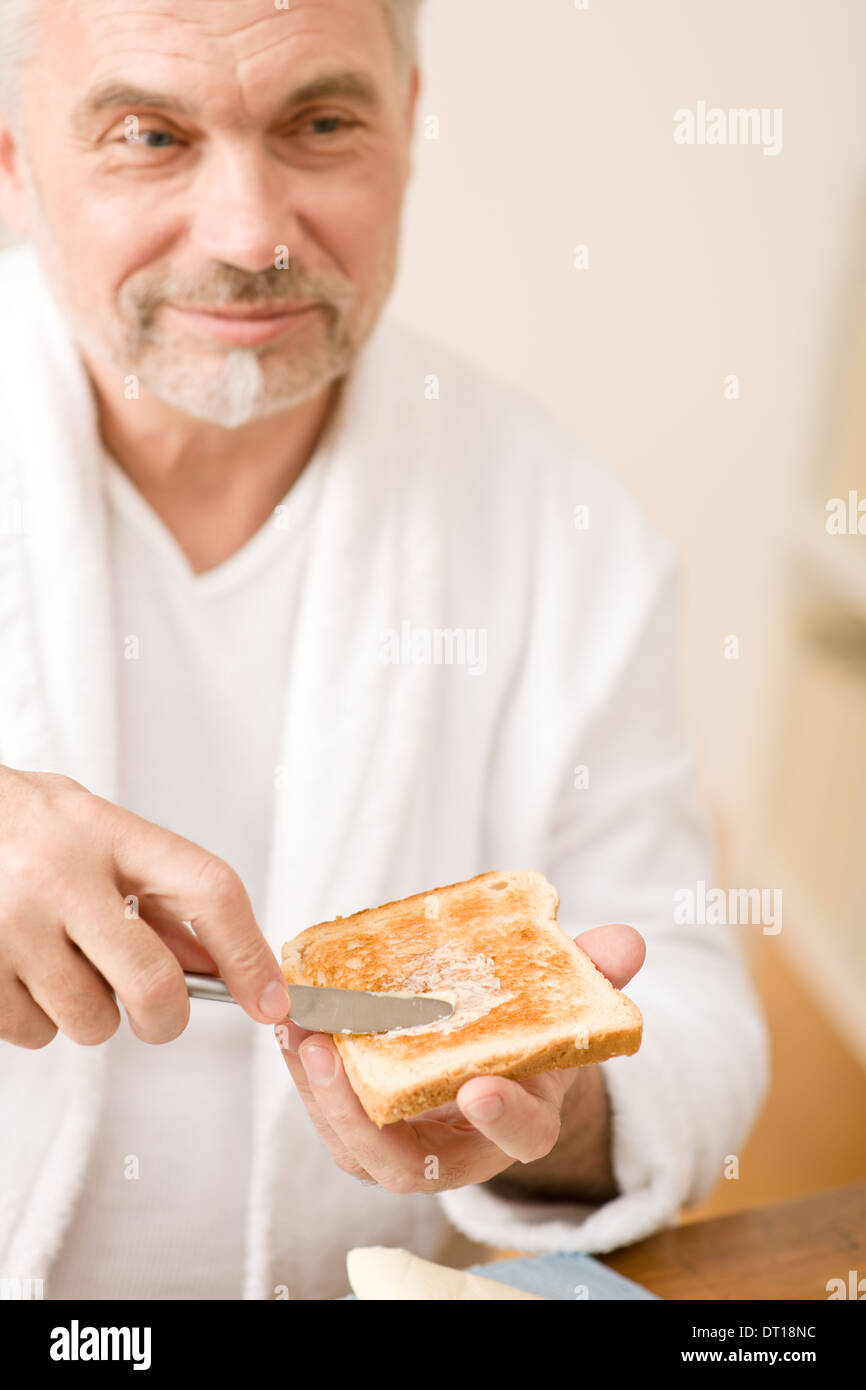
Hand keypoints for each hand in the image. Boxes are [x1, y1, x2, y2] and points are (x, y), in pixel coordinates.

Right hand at [0, 766, 289, 1047]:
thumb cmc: (24, 825)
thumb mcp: (96, 833)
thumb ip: (154, 892)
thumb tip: (216, 967)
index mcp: (106, 832)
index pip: (208, 891)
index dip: (249, 953)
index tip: (269, 999)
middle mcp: (60, 876)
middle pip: (153, 982)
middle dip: (166, 1015)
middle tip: (157, 1011)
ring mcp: (11, 925)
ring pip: (91, 1021)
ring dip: (91, 1012)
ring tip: (63, 963)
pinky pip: (34, 1033)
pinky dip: (39, 1019)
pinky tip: (24, 972)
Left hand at [275, 922, 644, 1192]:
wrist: (500, 1062)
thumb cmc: (533, 1037)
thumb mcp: (567, 1007)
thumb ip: (594, 977)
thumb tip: (627, 943)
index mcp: (524, 1122)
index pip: (522, 1136)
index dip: (503, 1117)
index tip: (479, 1085)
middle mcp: (461, 1149)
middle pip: (405, 1163)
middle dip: (361, 1118)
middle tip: (331, 1056)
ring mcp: (407, 1146)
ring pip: (353, 1143)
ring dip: (317, 1091)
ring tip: (298, 1031)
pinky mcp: (367, 1126)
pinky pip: (331, 1113)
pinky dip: (306, 1070)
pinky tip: (292, 1021)